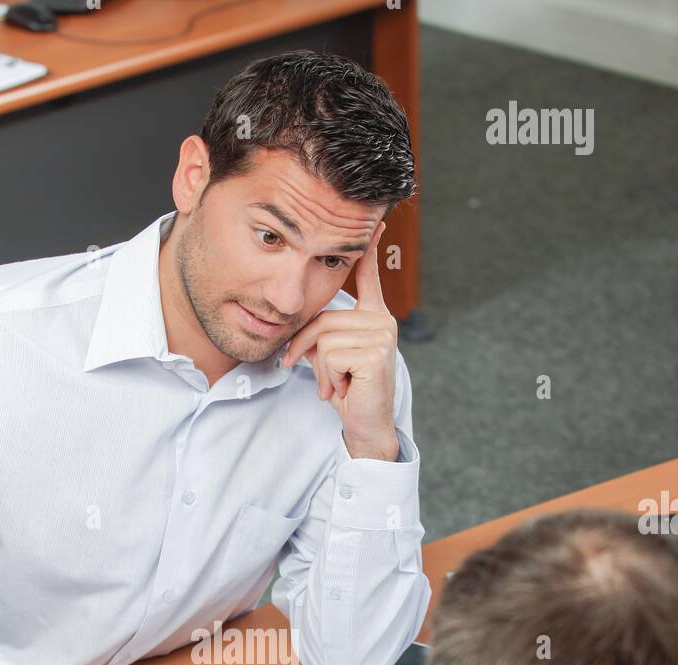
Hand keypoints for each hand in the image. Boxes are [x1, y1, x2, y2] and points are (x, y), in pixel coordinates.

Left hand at [281, 221, 398, 461]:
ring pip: (325, 340)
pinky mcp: (377, 353)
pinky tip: (347, 387)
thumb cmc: (348, 390)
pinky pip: (331, 355)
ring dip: (322, 369)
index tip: (376, 221)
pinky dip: (330, 377)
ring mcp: (382, 335)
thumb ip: (322, 334)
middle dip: (307, 348)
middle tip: (316, 377)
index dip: (369, 250)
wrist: (366, 424)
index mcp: (373, 316)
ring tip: (340, 384)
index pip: (369, 276)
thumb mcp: (330, 356)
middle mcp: (382, 321)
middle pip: (323, 319)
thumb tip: (301, 327)